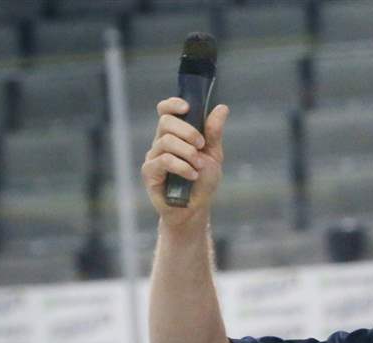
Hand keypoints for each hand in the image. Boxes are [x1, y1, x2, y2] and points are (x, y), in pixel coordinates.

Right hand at [141, 97, 228, 231]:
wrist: (196, 208)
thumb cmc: (202, 181)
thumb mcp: (213, 155)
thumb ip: (214, 132)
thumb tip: (222, 108)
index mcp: (175, 135)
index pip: (165, 111)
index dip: (172, 104)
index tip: (187, 107)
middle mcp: (161, 143)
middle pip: (165, 122)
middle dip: (188, 131)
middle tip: (202, 145)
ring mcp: (153, 157)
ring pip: (166, 141)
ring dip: (188, 152)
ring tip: (199, 165)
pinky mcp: (150, 173)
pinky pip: (163, 161)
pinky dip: (182, 166)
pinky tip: (192, 175)